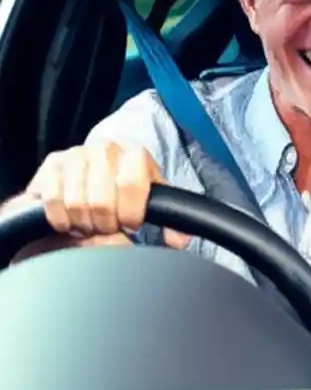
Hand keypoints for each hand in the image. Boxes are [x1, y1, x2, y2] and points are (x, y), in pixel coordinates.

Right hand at [19, 142, 187, 248]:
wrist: (87, 182)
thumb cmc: (121, 195)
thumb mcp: (148, 204)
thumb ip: (167, 223)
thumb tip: (180, 240)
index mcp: (136, 154)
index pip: (131, 185)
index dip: (130, 213)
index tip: (131, 225)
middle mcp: (106, 148)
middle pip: (103, 201)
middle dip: (106, 224)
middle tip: (108, 228)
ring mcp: (76, 154)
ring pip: (78, 203)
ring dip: (84, 224)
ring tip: (90, 224)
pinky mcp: (51, 164)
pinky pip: (54, 201)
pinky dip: (62, 220)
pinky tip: (70, 221)